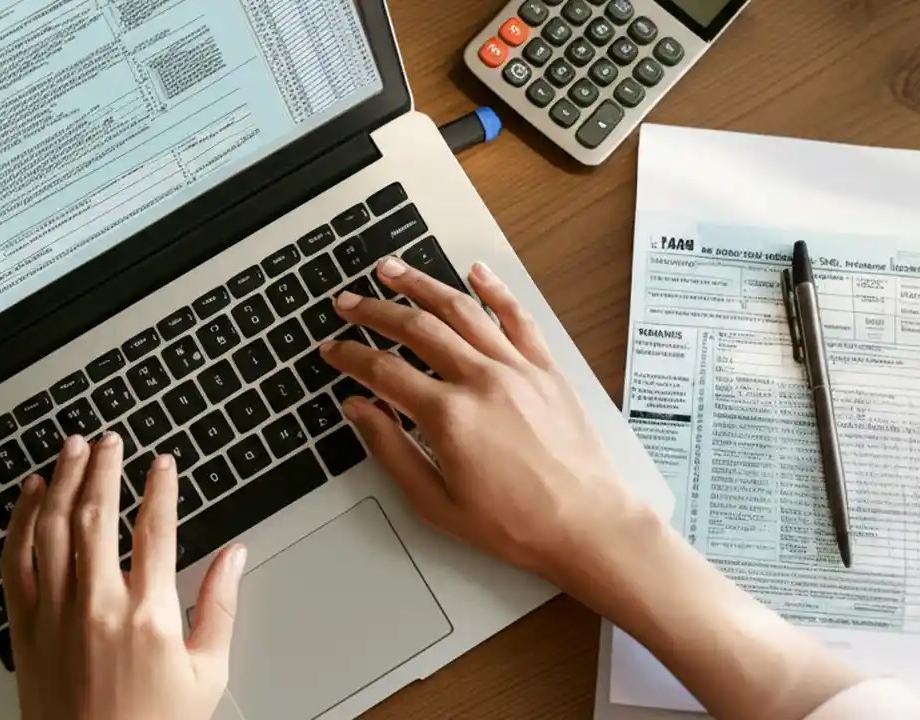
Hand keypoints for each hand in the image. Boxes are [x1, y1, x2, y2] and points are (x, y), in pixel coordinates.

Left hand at [1, 434, 246, 719]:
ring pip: (53, 527)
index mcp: (149, 615)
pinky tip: (29, 495)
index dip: (160, 487)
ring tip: (72, 448)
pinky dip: (19, 521)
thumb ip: (221, 606)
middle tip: (110, 439)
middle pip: (96, 514)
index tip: (163, 464)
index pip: (155, 529)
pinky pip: (16, 560)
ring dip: (62, 479)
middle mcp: (98, 606)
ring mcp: (55, 614)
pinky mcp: (24, 627)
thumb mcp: (207, 673)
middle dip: (104, 467)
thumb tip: (235, 555)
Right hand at [321, 257, 649, 584]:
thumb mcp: (436, 502)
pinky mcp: (546, 369)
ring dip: (422, 285)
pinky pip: (516, 317)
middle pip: (416, 328)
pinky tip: (475, 272)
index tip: (332, 349)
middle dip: (374, 310)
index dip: (350, 356)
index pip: (383, 371)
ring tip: (393, 270)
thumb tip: (358, 410)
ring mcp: (517, 369)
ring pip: (461, 310)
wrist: (586, 526)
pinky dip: (494, 290)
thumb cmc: (516, 524)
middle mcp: (481, 381)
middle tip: (349, 302)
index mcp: (448, 417)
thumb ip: (391, 449)